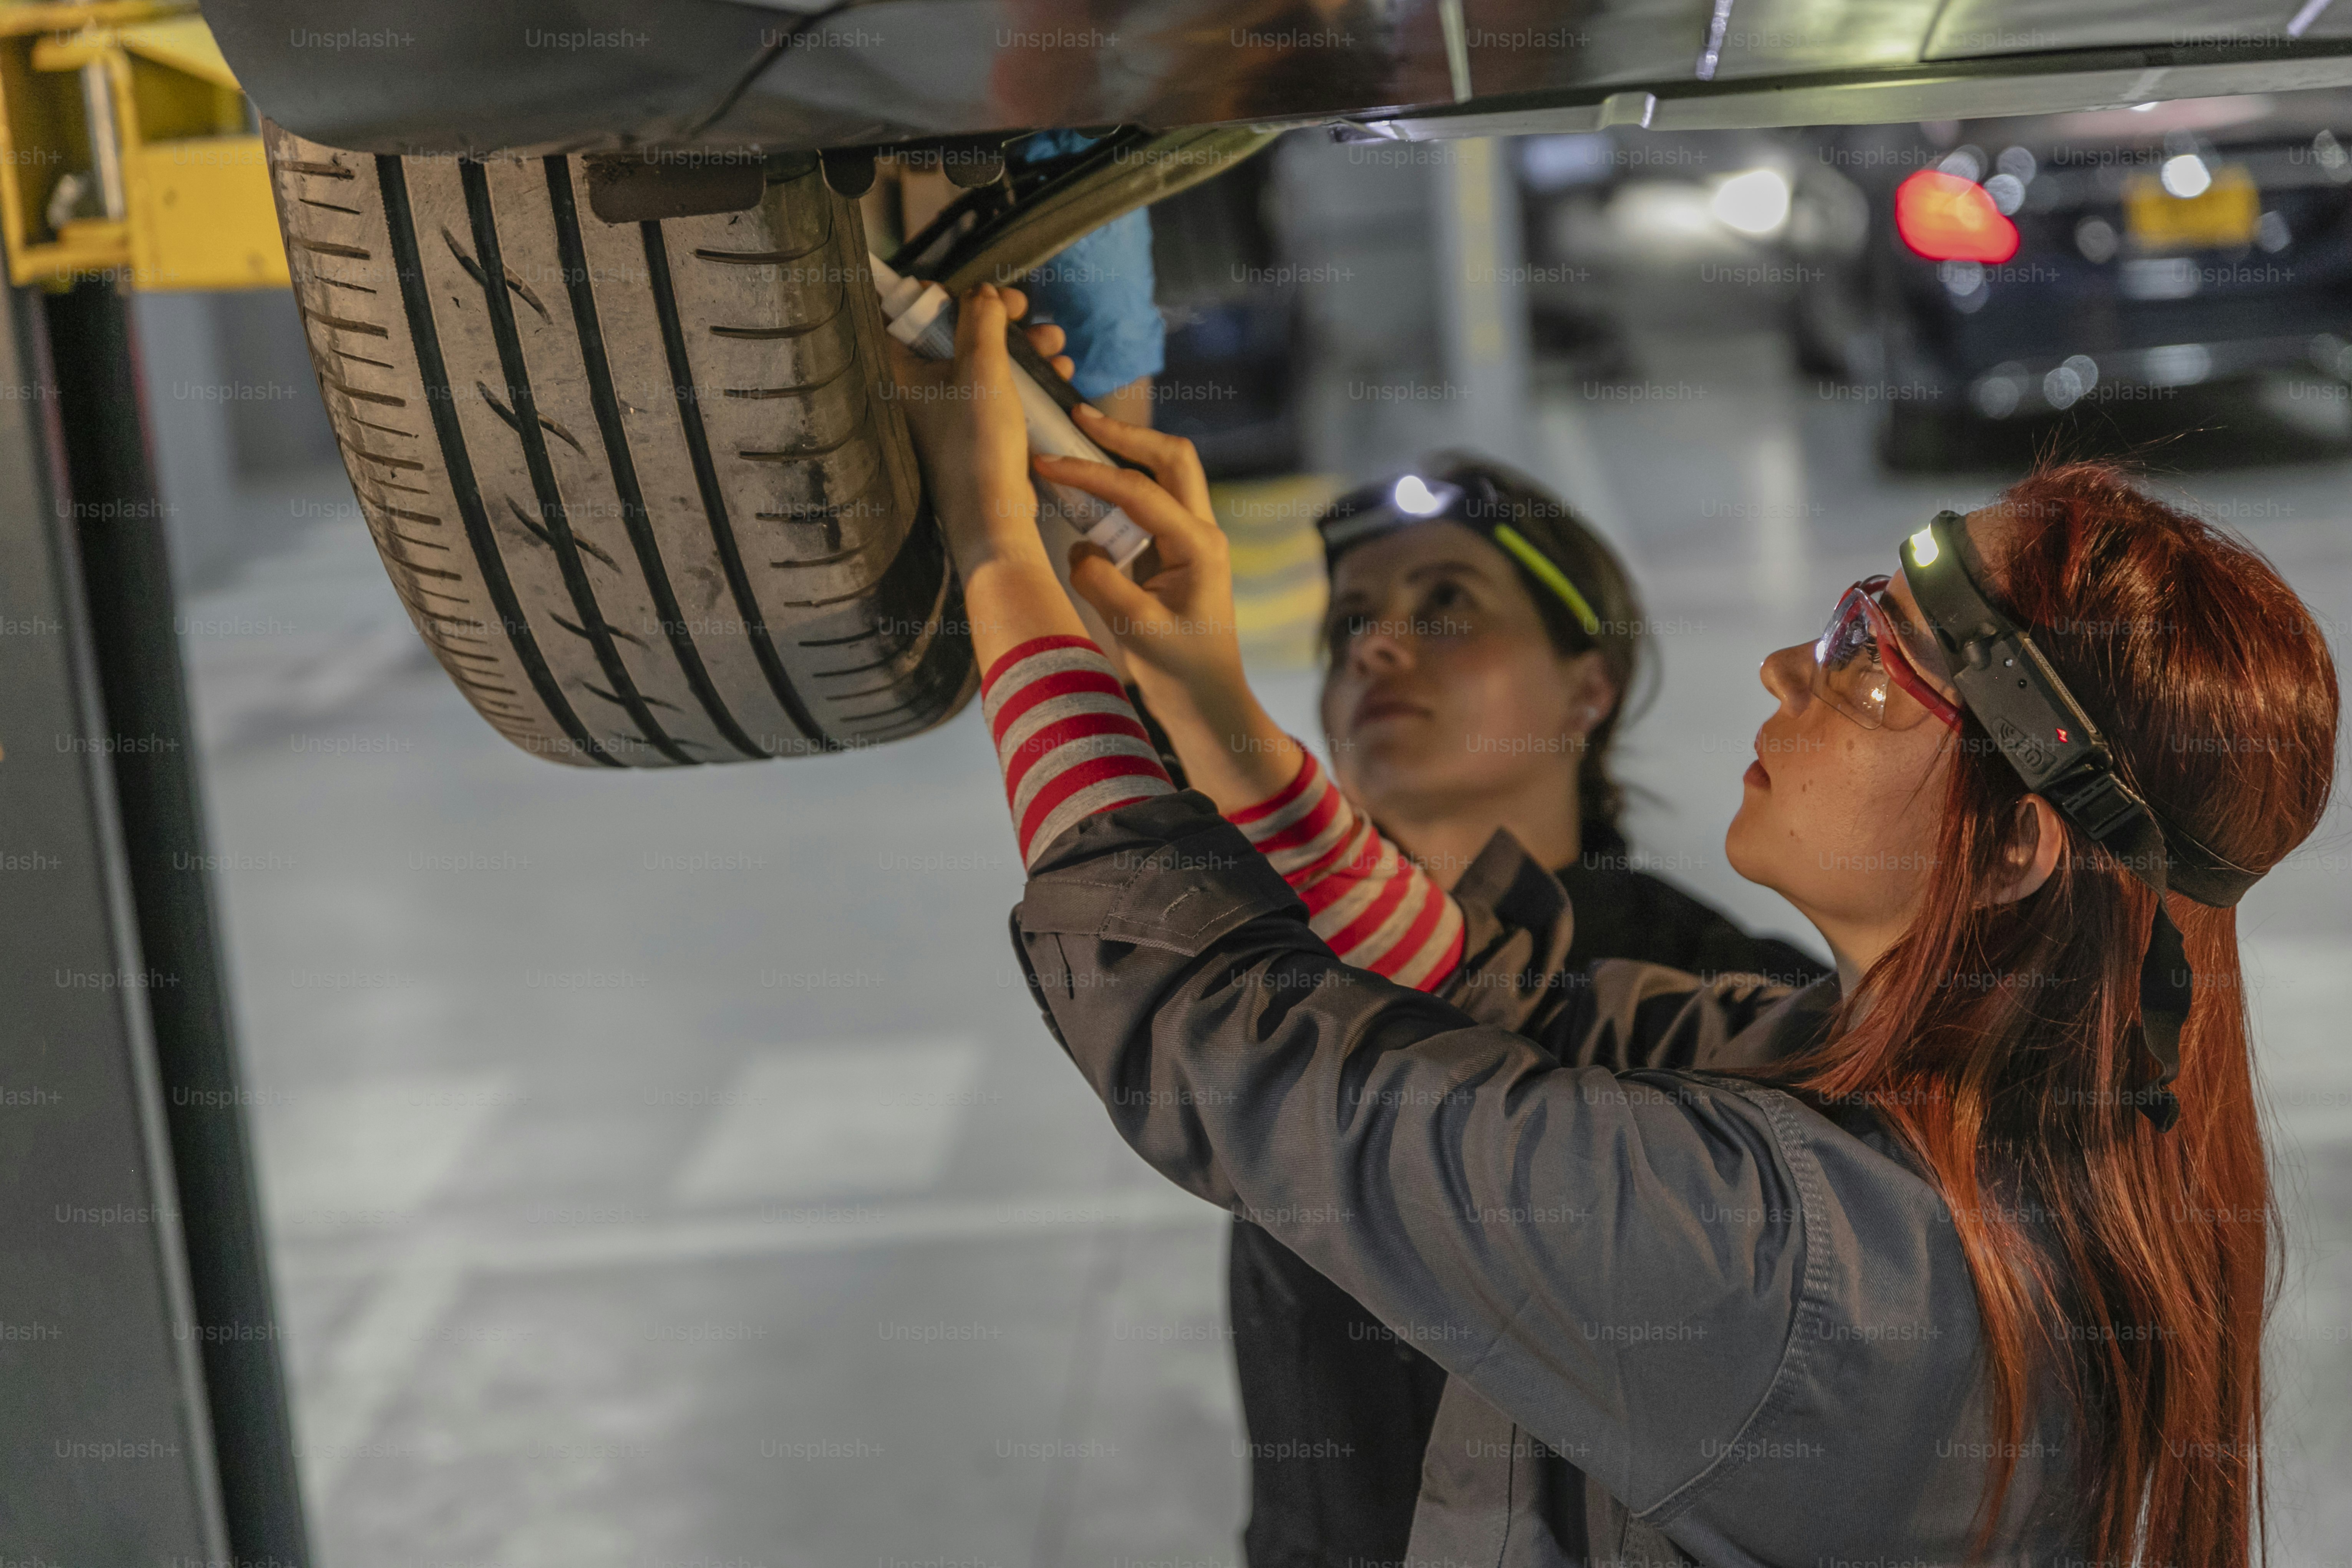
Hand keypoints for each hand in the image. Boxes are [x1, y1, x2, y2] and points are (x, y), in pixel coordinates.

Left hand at [884, 283, 1067, 577]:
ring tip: (1056, 344)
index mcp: (900, 369)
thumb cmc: (979, 441)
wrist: (993, 513)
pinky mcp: (970, 430)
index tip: (989, 293)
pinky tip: (1057, 371)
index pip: (911, 313)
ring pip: (982, 361)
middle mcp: (914, 389)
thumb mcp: (984, 368)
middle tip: (1028, 312)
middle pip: (953, 333)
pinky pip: (995, 389)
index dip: (950, 296)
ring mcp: (943, 412)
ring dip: (1022, 347)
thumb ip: (982, 319)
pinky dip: (1024, 377)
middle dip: (1000, 320)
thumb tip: (983, 291)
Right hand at [1039, 417, 1299, 808]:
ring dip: (1127, 453)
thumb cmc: (1180, 669)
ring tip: (1081, 439)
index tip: (1046, 463)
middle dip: (1124, 434)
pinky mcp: (1177, 551)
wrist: (1207, 699)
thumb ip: (1101, 580)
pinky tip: (1090, 488)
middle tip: (1079, 417)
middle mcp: (1202, 533)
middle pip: (1171, 458)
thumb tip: (1080, 548)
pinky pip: (1152, 503)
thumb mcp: (1134, 627)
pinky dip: (1124, 487)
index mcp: (1199, 547)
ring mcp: (1193, 539)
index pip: (1138, 492)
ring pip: (1167, 474)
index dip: (1089, 474)